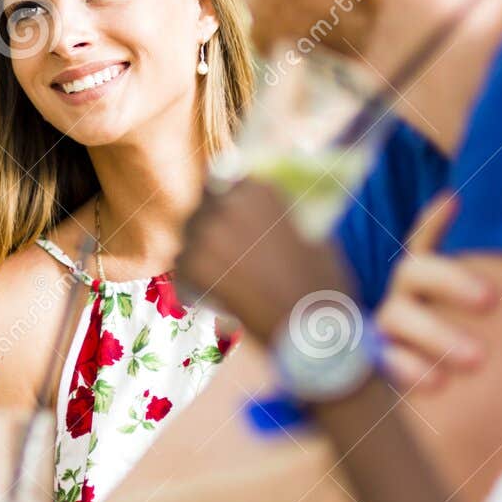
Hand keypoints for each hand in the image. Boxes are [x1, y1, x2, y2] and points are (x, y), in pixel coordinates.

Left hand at [179, 177, 355, 347]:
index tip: (231, 218)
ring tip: (222, 275)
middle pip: (204, 208)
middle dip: (212, 227)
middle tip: (226, 253)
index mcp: (258, 188)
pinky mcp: (192, 264)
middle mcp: (228, 203)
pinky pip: (182, 267)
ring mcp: (206, 232)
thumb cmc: (320, 280)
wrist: (311, 322)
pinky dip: (193, 281)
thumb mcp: (307, 230)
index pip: (225, 179)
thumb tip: (258, 213)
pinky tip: (213, 294)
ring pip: (189, 237)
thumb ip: (274, 213)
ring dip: (200, 252)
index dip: (226, 200)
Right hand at [376, 192, 494, 390]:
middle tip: (492, 301)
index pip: (428, 240)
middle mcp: (408, 299)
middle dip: (450, 280)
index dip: (436, 220)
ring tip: (477, 360)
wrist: (477, 425)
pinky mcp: (384, 367)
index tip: (457, 202)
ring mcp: (392, 333)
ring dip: (437, 334)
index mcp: (435, 280)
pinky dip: (409, 368)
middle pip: (414, 270)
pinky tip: (438, 384)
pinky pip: (386, 360)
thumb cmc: (501, 365)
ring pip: (397, 316)